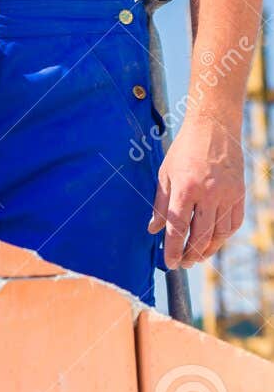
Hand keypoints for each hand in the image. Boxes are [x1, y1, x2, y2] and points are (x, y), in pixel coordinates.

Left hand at [148, 113, 245, 268]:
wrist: (214, 128)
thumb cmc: (185, 150)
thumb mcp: (165, 173)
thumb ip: (160, 204)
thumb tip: (153, 230)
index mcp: (185, 187)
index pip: (178, 227)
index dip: (173, 249)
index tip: (169, 263)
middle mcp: (208, 194)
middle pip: (200, 236)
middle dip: (190, 255)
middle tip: (183, 263)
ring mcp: (227, 195)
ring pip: (219, 235)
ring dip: (207, 251)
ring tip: (196, 257)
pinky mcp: (239, 195)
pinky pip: (233, 224)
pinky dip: (223, 237)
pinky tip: (213, 241)